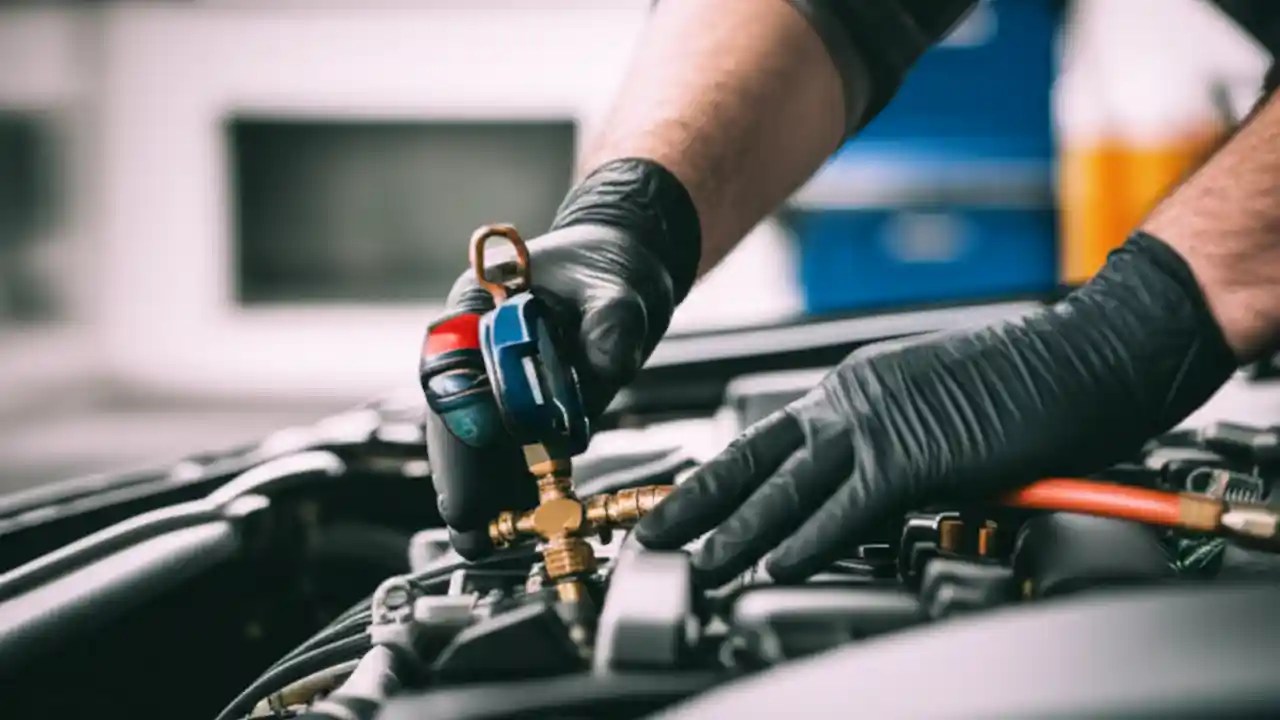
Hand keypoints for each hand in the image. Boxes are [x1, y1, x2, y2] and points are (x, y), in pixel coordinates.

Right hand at [423, 159, 701, 554]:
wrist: (624, 269)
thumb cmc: (608, 267)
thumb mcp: (616, 287)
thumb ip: (610, 325)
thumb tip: (603, 368)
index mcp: (478, 309)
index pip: (453, 367)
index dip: (461, 412)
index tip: (478, 446)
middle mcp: (476, 353)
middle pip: (457, 420)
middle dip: (461, 476)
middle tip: (471, 527)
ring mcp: (497, 386)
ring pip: (479, 448)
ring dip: (485, 495)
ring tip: (490, 543)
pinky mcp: (525, 411)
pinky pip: (512, 456)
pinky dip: (519, 489)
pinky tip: (524, 524)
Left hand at [634, 233, 1238, 584]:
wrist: (1084, 356)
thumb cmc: (1021, 385)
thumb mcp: (929, 406)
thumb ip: (884, 440)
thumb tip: (860, 482)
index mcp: (853, 386)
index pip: (768, 436)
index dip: (721, 474)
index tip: (687, 499)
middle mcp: (852, 398)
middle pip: (756, 457)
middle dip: (699, 501)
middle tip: (654, 531)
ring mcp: (880, 423)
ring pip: (788, 487)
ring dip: (737, 530)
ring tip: (698, 563)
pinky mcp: (916, 454)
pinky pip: (847, 507)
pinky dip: (808, 540)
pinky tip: (777, 564)